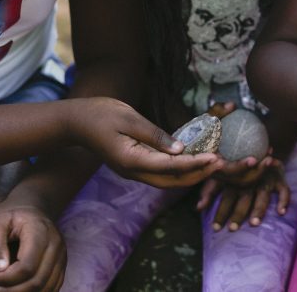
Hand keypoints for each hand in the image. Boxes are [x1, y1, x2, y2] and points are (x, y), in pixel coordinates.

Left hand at [0, 204, 64, 291]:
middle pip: (37, 281)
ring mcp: (61, 257)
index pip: (27, 266)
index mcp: (40, 232)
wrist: (33, 207)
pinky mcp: (61, 266)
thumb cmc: (12, 215)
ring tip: (1, 291)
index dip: (7, 279)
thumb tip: (1, 268)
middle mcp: (56, 246)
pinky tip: (16, 291)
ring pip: (46, 288)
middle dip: (12, 291)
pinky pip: (51, 288)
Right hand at [74, 97, 221, 187]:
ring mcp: (132, 171)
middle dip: (198, 175)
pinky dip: (178, 170)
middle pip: (172, 181)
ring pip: (167, 180)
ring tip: (212, 164)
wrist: (75, 122)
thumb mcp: (129, 118)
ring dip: (190, 174)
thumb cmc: (100, 114)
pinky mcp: (134, 165)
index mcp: (132, 160)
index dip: (195, 164)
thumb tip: (181, 149)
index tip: (216, 158)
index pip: (170, 167)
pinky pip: (160, 173)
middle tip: (221, 164)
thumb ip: (155, 135)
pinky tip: (192, 159)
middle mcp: (133, 171)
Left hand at [197, 162, 290, 231]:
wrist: (258, 143)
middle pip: (243, 200)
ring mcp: (265, 179)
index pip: (226, 199)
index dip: (220, 213)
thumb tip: (198, 208)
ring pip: (262, 196)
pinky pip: (284, 189)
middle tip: (232, 229)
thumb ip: (209, 191)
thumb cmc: (236, 162)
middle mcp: (250, 181)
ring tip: (253, 223)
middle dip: (237, 214)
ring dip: (258, 210)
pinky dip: (284, 200)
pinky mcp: (279, 177)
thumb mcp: (221, 175)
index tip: (215, 228)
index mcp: (235, 180)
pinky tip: (281, 212)